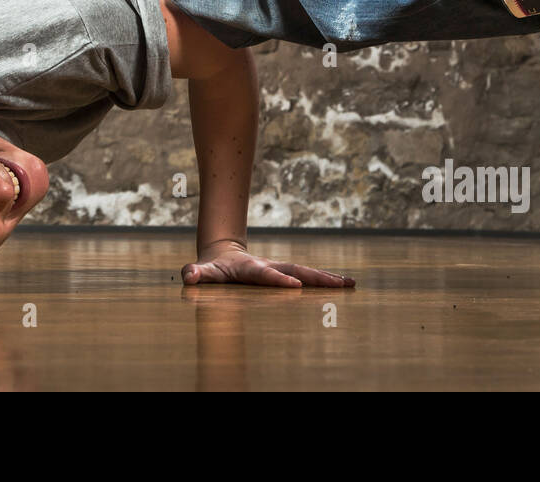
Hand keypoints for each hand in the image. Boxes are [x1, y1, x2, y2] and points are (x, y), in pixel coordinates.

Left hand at [181, 239, 355, 287]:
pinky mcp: (286, 273)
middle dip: (317, 277)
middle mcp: (270, 266)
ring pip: (307, 272)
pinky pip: (308, 276)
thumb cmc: (212, 268)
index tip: (295, 286)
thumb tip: (188, 275)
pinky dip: (326, 280)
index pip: (267, 275)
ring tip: (351, 283)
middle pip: (296, 270)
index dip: (279, 280)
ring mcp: (280, 268)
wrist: (223, 253)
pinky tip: (346, 284)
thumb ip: (196, 273)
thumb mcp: (202, 271)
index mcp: (251, 269)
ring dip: (328, 278)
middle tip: (339, 284)